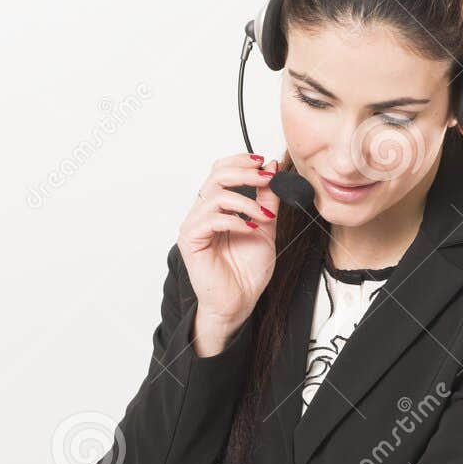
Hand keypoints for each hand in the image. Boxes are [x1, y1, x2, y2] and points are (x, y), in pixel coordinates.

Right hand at [177, 154, 280, 355]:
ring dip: (247, 202)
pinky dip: (235, 221)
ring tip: (265, 217)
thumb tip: (271, 169)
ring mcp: (194, 226)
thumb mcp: (266, 227)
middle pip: (216, 176)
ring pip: (215, 196)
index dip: (240, 162)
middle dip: (246, 174)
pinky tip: (251, 229)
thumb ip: (267, 199)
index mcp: (216, 207)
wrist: (239, 302)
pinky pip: (211, 219)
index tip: (264, 164)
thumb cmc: (247, 271)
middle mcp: (202, 213)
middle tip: (268, 179)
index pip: (220, 171)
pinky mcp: (191, 241)